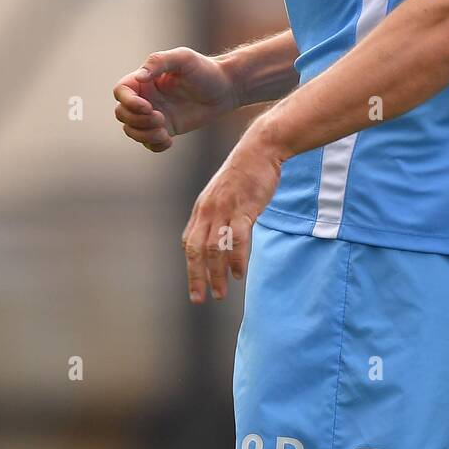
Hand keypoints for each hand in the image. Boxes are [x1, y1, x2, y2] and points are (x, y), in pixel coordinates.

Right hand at [113, 48, 238, 151]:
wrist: (227, 88)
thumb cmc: (205, 69)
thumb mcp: (183, 58)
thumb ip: (159, 62)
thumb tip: (138, 77)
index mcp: (145, 79)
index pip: (121, 91)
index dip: (128, 102)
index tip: (148, 107)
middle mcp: (146, 97)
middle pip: (121, 113)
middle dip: (136, 120)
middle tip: (160, 118)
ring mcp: (154, 114)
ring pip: (132, 130)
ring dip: (143, 134)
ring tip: (164, 132)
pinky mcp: (166, 128)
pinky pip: (149, 142)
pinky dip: (153, 144)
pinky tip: (168, 140)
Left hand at [180, 130, 282, 301]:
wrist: (259, 150)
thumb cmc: (246, 172)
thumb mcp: (224, 194)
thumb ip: (219, 214)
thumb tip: (221, 235)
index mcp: (202, 208)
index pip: (189, 243)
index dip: (191, 267)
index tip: (195, 286)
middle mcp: (208, 211)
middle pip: (196, 250)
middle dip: (197, 277)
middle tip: (200, 299)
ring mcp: (224, 209)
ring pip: (214, 249)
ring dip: (216, 274)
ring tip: (220, 293)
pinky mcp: (243, 208)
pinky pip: (236, 239)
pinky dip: (235, 259)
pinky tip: (238, 273)